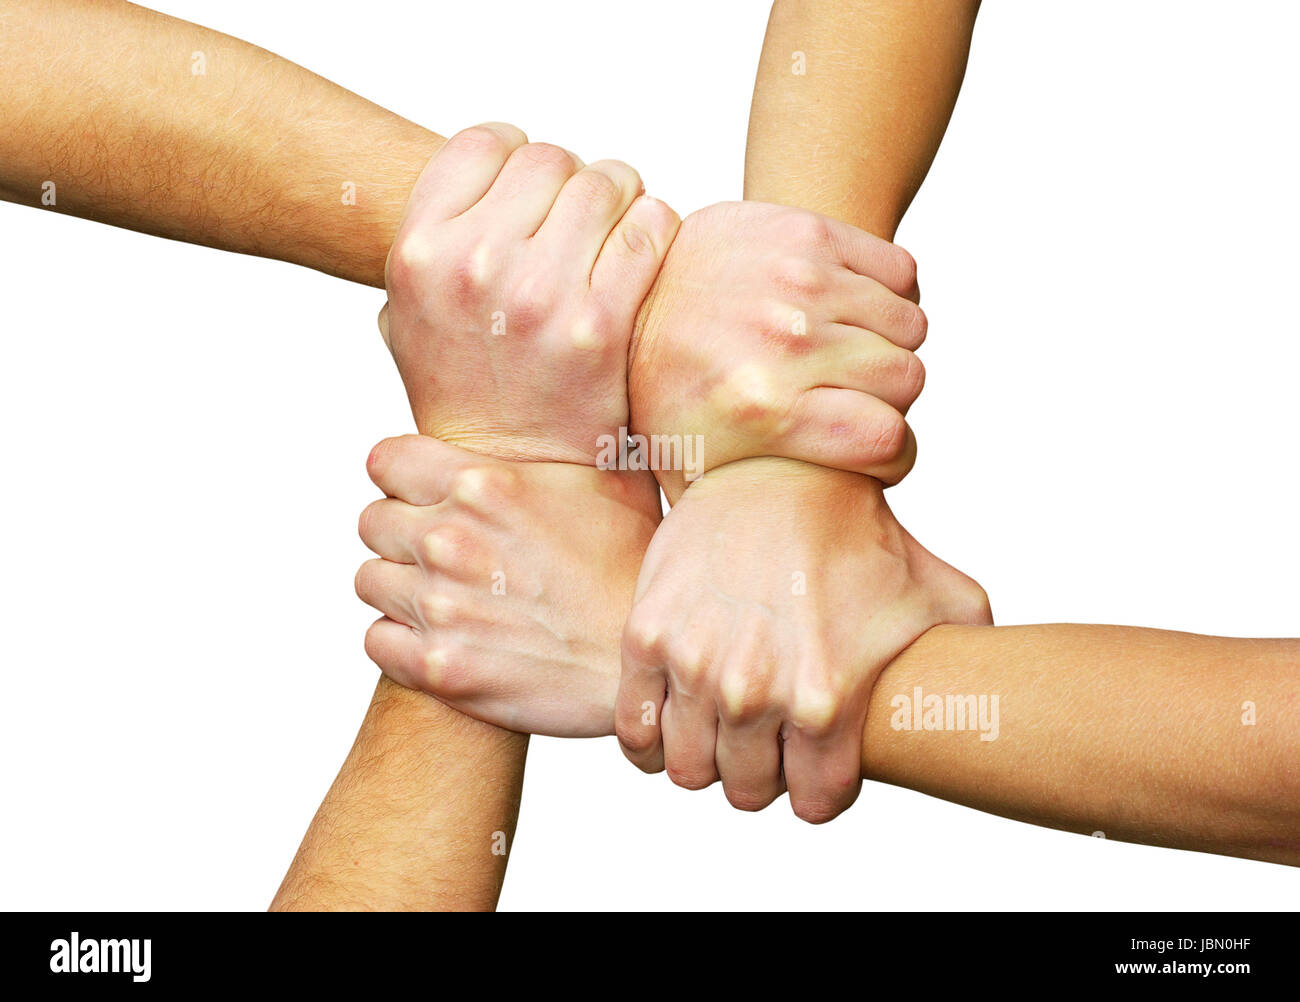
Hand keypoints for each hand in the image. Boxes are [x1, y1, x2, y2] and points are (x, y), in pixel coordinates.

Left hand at [355, 434, 659, 735]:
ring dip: (401, 586)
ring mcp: (438, 606)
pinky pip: (375, 639)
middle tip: (445, 552)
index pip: (385, 460)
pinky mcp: (436, 666)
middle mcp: (449, 540)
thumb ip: (567, 437)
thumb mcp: (612, 481)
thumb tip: (579, 381)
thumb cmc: (635, 569)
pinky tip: (446, 636)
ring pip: (368, 580)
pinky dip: (401, 640)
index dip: (404, 477)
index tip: (425, 494)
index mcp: (483, 484)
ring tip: (448, 596)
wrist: (643, 667)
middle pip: (372, 521)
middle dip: (404, 533)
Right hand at [382, 123, 679, 455]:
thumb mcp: (408, 311)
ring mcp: (541, 293)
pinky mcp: (601, 322)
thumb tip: (469, 177)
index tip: (530, 189)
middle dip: (570, 182)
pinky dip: (653, 227)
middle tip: (578, 219)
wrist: (512, 469)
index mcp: (419, 252)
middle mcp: (474, 265)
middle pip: (549, 159)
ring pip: (605, 181)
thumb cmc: (463, 388)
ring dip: (618, 198)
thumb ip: (430, 241)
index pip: (484, 143)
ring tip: (610, 234)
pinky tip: (639, 253)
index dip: (515, 157)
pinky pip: (649, 227)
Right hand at [616, 458, 991, 821]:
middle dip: (762, 775)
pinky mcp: (649, 638)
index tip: (815, 766)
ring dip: (707, 758)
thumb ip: (976, 657)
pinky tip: (675, 713)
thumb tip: (1017, 688)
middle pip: (747, 792)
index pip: (813, 803)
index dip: (819, 789)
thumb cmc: (858, 532)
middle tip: (768, 742)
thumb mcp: (940, 594)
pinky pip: (634, 729)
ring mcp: (695, 667)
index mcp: (826, 702)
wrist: (780, 469)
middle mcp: (755, 694)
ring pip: (688, 769)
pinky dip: (650, 736)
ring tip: (723, 728)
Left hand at [629, 201, 926, 500]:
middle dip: (886, 400)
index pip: (891, 441)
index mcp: (760, 409)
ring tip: (840, 359)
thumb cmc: (672, 394)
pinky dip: (887, 296)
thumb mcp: (695, 473)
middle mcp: (782, 340)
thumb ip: (747, 522)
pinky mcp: (805, 229)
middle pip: (907, 380)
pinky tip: (843, 314)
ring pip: (910, 326)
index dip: (887, 455)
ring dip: (886, 347)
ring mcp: (795, 277)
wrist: (638, 291)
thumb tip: (780, 592)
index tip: (865, 454)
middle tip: (845, 402)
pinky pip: (902, 273)